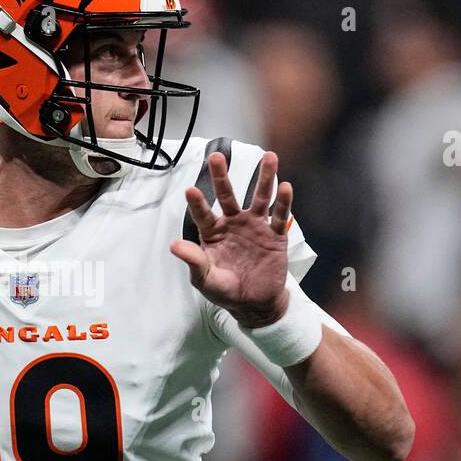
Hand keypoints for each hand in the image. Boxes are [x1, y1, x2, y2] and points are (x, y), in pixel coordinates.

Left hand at [169, 150, 293, 327]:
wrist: (255, 304)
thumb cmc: (227, 291)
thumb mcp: (206, 279)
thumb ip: (194, 261)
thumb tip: (174, 246)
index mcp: (213, 233)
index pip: (203, 214)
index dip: (197, 203)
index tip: (190, 190)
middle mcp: (233, 224)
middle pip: (227, 195)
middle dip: (221, 176)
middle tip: (216, 156)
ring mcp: (255, 227)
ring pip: (259, 198)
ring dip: (264, 177)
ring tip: (269, 157)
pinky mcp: (275, 236)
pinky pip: (279, 216)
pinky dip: (283, 201)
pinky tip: (285, 186)